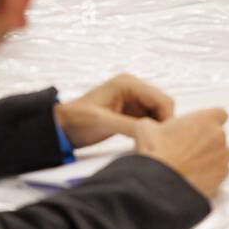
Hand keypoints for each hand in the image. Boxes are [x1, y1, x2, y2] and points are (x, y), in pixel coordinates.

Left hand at [53, 73, 174, 148]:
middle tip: (157, 144)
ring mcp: (132, 100)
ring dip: (156, 128)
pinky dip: (149, 131)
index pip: (162, 100)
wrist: (61, 127)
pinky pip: (148, 121)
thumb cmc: (78, 121)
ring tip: (150, 144)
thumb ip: (131, 127)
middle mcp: (133, 88)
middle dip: (163, 124)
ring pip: (157, 114)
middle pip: (162, 106)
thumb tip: (155, 135)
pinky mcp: (129, 112)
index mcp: (129, 84)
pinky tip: (143, 142)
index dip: (167, 119)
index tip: (163, 139)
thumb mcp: (105, 123)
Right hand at [134, 108, 228, 199]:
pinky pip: (220, 173)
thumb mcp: (146, 127)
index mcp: (205, 120)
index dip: (210, 121)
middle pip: (220, 135)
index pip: (220, 114)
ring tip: (191, 164)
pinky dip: (211, 174)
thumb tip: (149, 126)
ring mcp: (222, 158)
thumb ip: (155, 123)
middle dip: (208, 141)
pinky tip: (194, 176)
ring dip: (211, 157)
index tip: (200, 126)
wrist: (159, 183)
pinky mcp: (221, 177)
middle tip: (189, 147)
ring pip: (222, 154)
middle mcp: (218, 137)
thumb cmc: (156, 154)